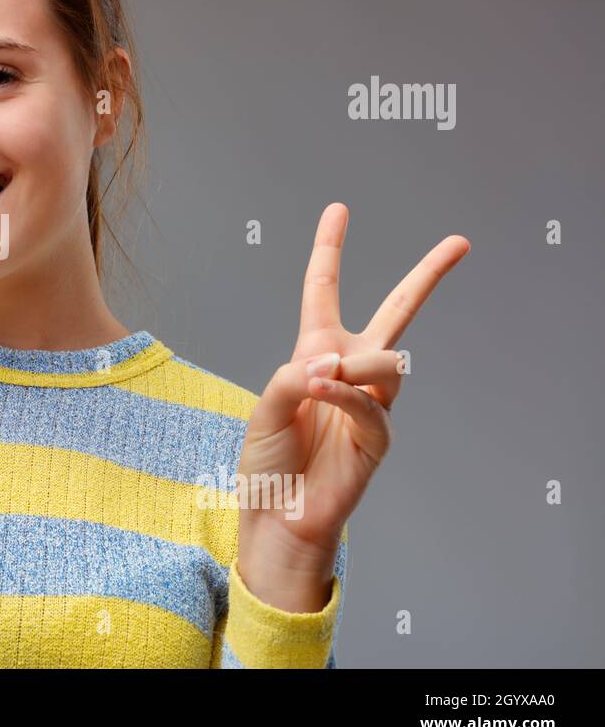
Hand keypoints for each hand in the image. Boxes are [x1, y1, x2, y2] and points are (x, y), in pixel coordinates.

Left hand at [237, 203, 469, 591]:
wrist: (275, 516)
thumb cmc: (268, 462)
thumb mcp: (266, 406)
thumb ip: (295, 375)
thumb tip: (334, 362)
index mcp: (314, 353)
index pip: (324, 291)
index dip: (330, 251)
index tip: (339, 209)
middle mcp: (347, 371)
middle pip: (397, 312)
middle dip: (428, 275)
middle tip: (460, 242)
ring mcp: (368, 404)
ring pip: (385, 362)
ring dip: (348, 368)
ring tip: (315, 383)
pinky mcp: (377, 438)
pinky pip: (372, 404)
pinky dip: (344, 394)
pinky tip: (322, 390)